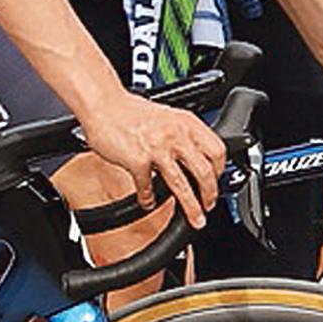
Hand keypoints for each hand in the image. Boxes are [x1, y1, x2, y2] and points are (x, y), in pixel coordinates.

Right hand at [78, 91, 226, 227]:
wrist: (103, 103)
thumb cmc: (130, 110)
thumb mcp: (168, 116)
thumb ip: (183, 135)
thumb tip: (196, 157)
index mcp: (187, 122)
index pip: (217, 151)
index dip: (219, 170)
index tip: (215, 180)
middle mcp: (176, 134)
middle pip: (205, 172)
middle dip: (210, 194)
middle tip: (209, 205)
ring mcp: (157, 148)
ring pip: (182, 185)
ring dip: (191, 207)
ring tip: (194, 218)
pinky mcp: (138, 160)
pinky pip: (148, 187)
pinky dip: (148, 199)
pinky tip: (148, 201)